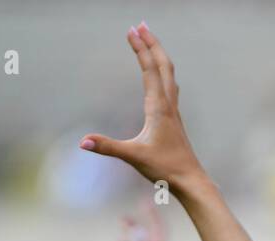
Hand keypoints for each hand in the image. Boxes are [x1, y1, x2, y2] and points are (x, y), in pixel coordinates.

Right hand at [80, 23, 202, 190]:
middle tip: (141, 24)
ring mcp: (174, 112)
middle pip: (163, 65)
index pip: (149, 70)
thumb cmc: (165, 169)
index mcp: (158, 108)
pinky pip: (170, 88)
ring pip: (169, 75)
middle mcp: (168, 105)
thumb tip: (82, 142)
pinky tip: (162, 77)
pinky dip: (164, 73)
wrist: (191, 181)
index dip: (140, 49)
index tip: (131, 30)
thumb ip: (107, 147)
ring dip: (160, 55)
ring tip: (151, 42)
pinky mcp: (175, 120)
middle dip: (152, 43)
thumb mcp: (133, 157)